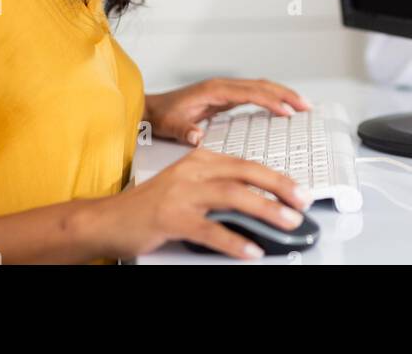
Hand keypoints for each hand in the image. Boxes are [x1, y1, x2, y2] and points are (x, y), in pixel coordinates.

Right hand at [87, 149, 312, 259]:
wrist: (108, 218)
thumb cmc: (150, 205)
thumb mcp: (189, 186)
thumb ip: (219, 187)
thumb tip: (259, 201)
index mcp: (200, 160)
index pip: (248, 164)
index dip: (277, 177)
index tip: (299, 191)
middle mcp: (193, 171)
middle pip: (247, 174)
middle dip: (280, 188)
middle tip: (303, 202)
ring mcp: (181, 194)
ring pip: (233, 197)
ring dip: (266, 210)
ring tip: (287, 223)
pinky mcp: (171, 218)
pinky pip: (210, 230)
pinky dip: (234, 241)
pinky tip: (250, 250)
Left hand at [144, 78, 310, 145]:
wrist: (151, 110)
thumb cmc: (162, 116)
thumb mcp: (170, 126)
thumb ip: (184, 131)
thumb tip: (198, 137)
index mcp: (214, 90)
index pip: (250, 93)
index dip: (270, 101)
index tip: (287, 111)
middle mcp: (223, 86)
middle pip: (262, 85)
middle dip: (285, 94)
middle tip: (305, 106)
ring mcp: (226, 90)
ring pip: (261, 87)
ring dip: (282, 94)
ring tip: (301, 105)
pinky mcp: (226, 97)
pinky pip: (255, 94)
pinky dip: (271, 98)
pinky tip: (281, 108)